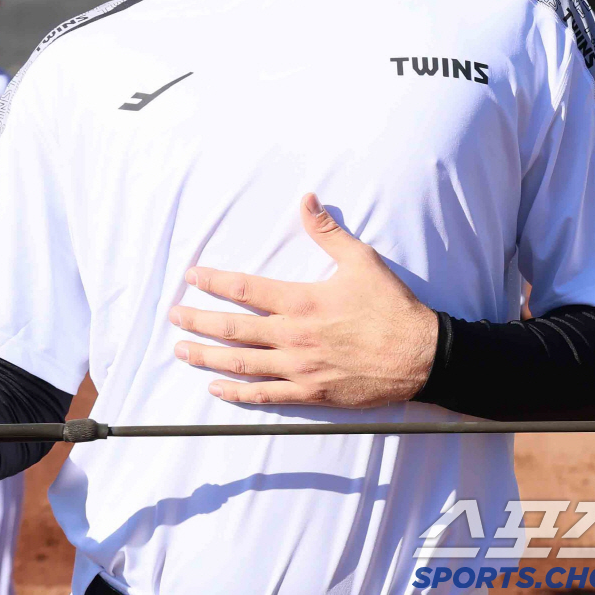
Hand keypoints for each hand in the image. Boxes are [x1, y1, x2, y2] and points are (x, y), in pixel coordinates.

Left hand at [169, 194, 438, 407]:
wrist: (421, 355)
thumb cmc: (391, 306)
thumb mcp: (361, 260)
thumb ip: (328, 232)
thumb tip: (307, 199)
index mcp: (302, 302)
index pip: (246, 290)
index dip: (214, 283)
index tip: (192, 278)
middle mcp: (294, 336)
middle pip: (234, 329)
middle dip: (199, 321)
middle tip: (173, 316)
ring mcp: (300, 368)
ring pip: (242, 365)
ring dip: (208, 357)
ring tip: (182, 351)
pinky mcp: (311, 393)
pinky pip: (266, 396)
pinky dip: (237, 394)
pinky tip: (216, 388)